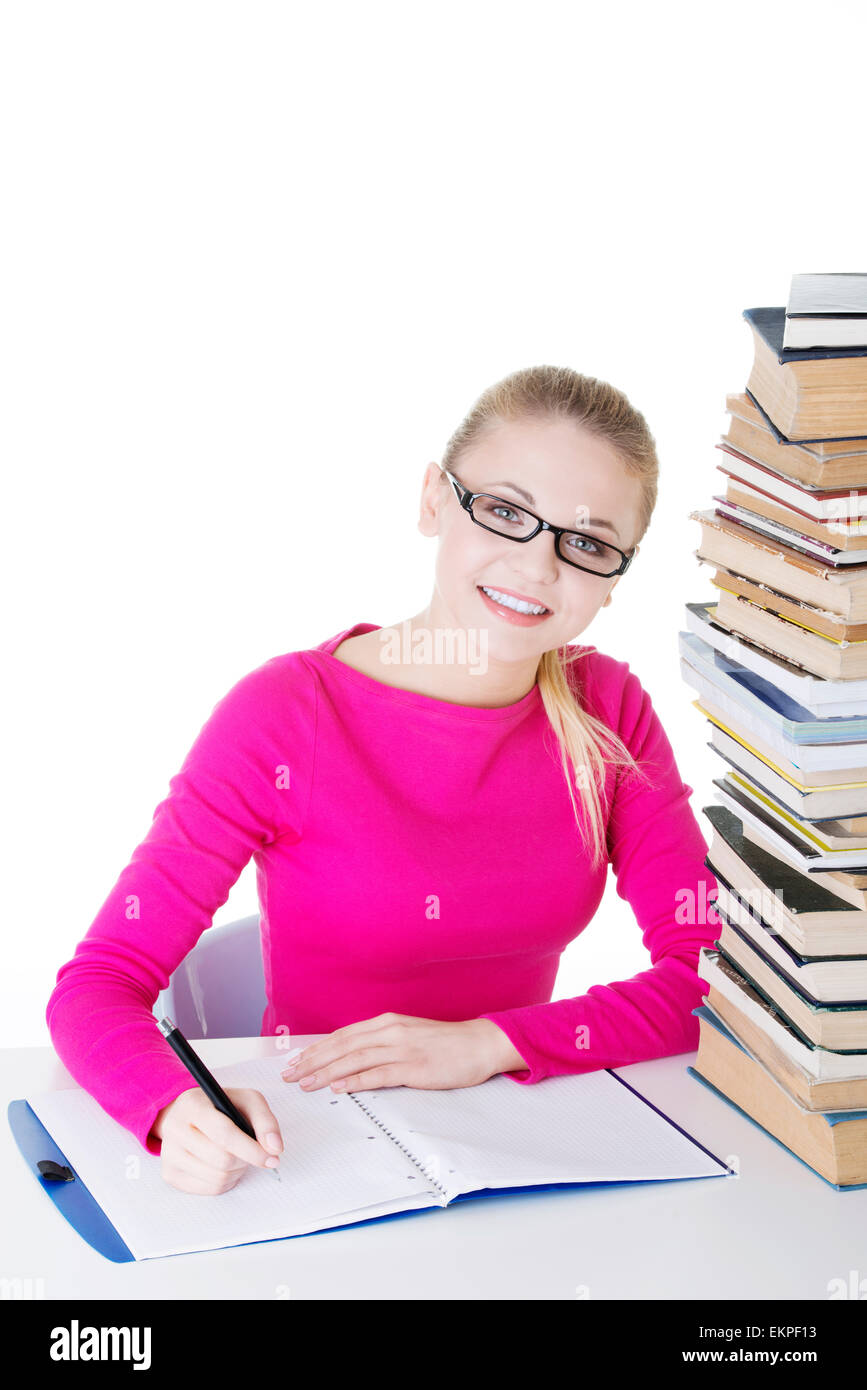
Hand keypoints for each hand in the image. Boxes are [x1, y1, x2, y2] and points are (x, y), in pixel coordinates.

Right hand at [149, 1086, 283, 1194]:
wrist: (186, 1114)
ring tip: (237, 1155)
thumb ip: (265, 1120)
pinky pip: (210, 1189)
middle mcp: (175, 1129)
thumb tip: (275, 1149)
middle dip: (246, 1159)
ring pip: (217, 1178)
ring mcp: (169, 1154)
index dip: (251, 1149)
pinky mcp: (170, 1174)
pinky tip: (224, 1165)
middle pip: (222, 1160)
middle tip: (252, 1151)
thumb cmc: (220, 1107)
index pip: (224, 1133)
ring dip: (238, 1171)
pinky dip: (226, 1181)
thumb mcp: (246, 1100)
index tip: (271, 1157)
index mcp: (192, 1104)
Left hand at [280, 1013, 525, 1092]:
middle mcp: (390, 1031)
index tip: (295, 1061)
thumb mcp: (409, 1035)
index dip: (316, 1049)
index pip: (342, 1036)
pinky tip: (339, 1088)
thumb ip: (383, 1042)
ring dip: (326, 1072)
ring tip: (305, 1083)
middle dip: (312, 1061)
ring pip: (354, 1059)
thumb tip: (354, 1056)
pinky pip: (379, 1074)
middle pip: (342, 1046)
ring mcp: (402, 1049)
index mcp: (387, 1023)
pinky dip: (356, 1081)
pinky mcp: (414, 1067)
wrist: (479, 1044)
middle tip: (288, 1075)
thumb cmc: (445, 1044)